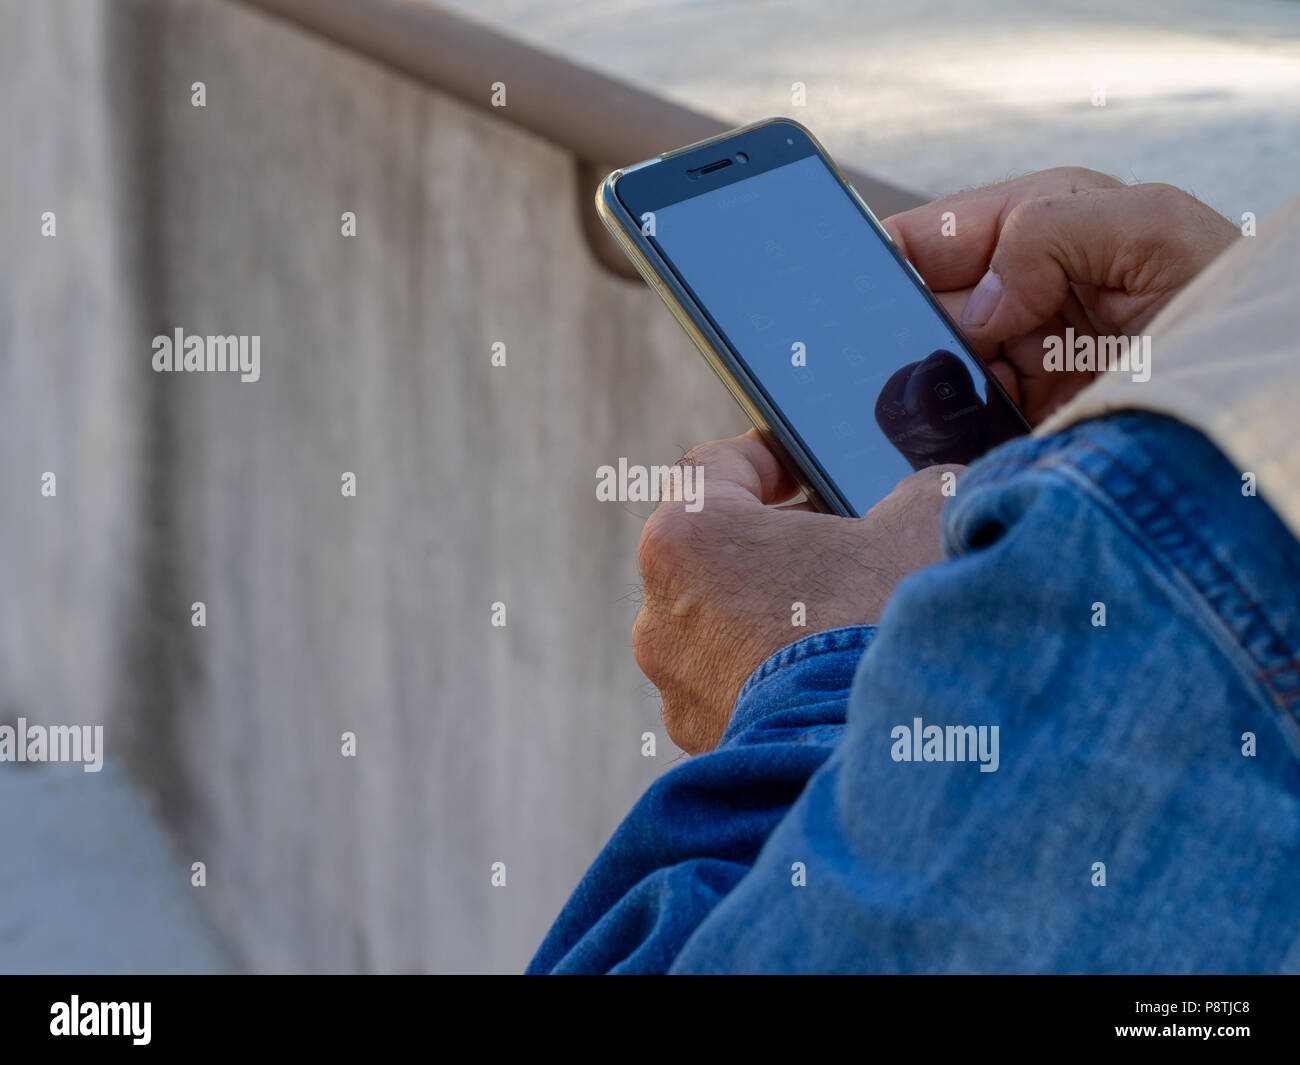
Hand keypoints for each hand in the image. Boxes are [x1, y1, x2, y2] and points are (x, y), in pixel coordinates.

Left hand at [634, 430, 954, 753]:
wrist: (874, 756)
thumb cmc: (877, 630)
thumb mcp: (918, 527)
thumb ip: (916, 489)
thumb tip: (927, 490)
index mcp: (689, 535)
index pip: (713, 466)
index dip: (768, 457)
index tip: (802, 466)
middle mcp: (660, 608)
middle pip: (715, 548)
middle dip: (775, 540)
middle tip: (837, 542)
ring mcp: (674, 679)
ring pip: (720, 620)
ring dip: (770, 609)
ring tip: (840, 617)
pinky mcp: (698, 734)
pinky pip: (732, 682)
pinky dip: (769, 671)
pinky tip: (827, 675)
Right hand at [882, 168, 1239, 423]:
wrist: (1252, 394)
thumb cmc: (1226, 294)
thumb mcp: (1150, 228)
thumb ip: (1052, 233)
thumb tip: (977, 305)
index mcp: (1036, 225)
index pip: (932, 237)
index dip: (883, 260)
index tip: (850, 290)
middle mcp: (1021, 290)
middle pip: (922, 310)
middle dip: (900, 333)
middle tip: (882, 362)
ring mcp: (1023, 356)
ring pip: (936, 370)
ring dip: (925, 387)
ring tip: (921, 405)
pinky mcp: (1032, 415)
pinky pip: (967, 421)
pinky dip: (952, 431)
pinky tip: (950, 436)